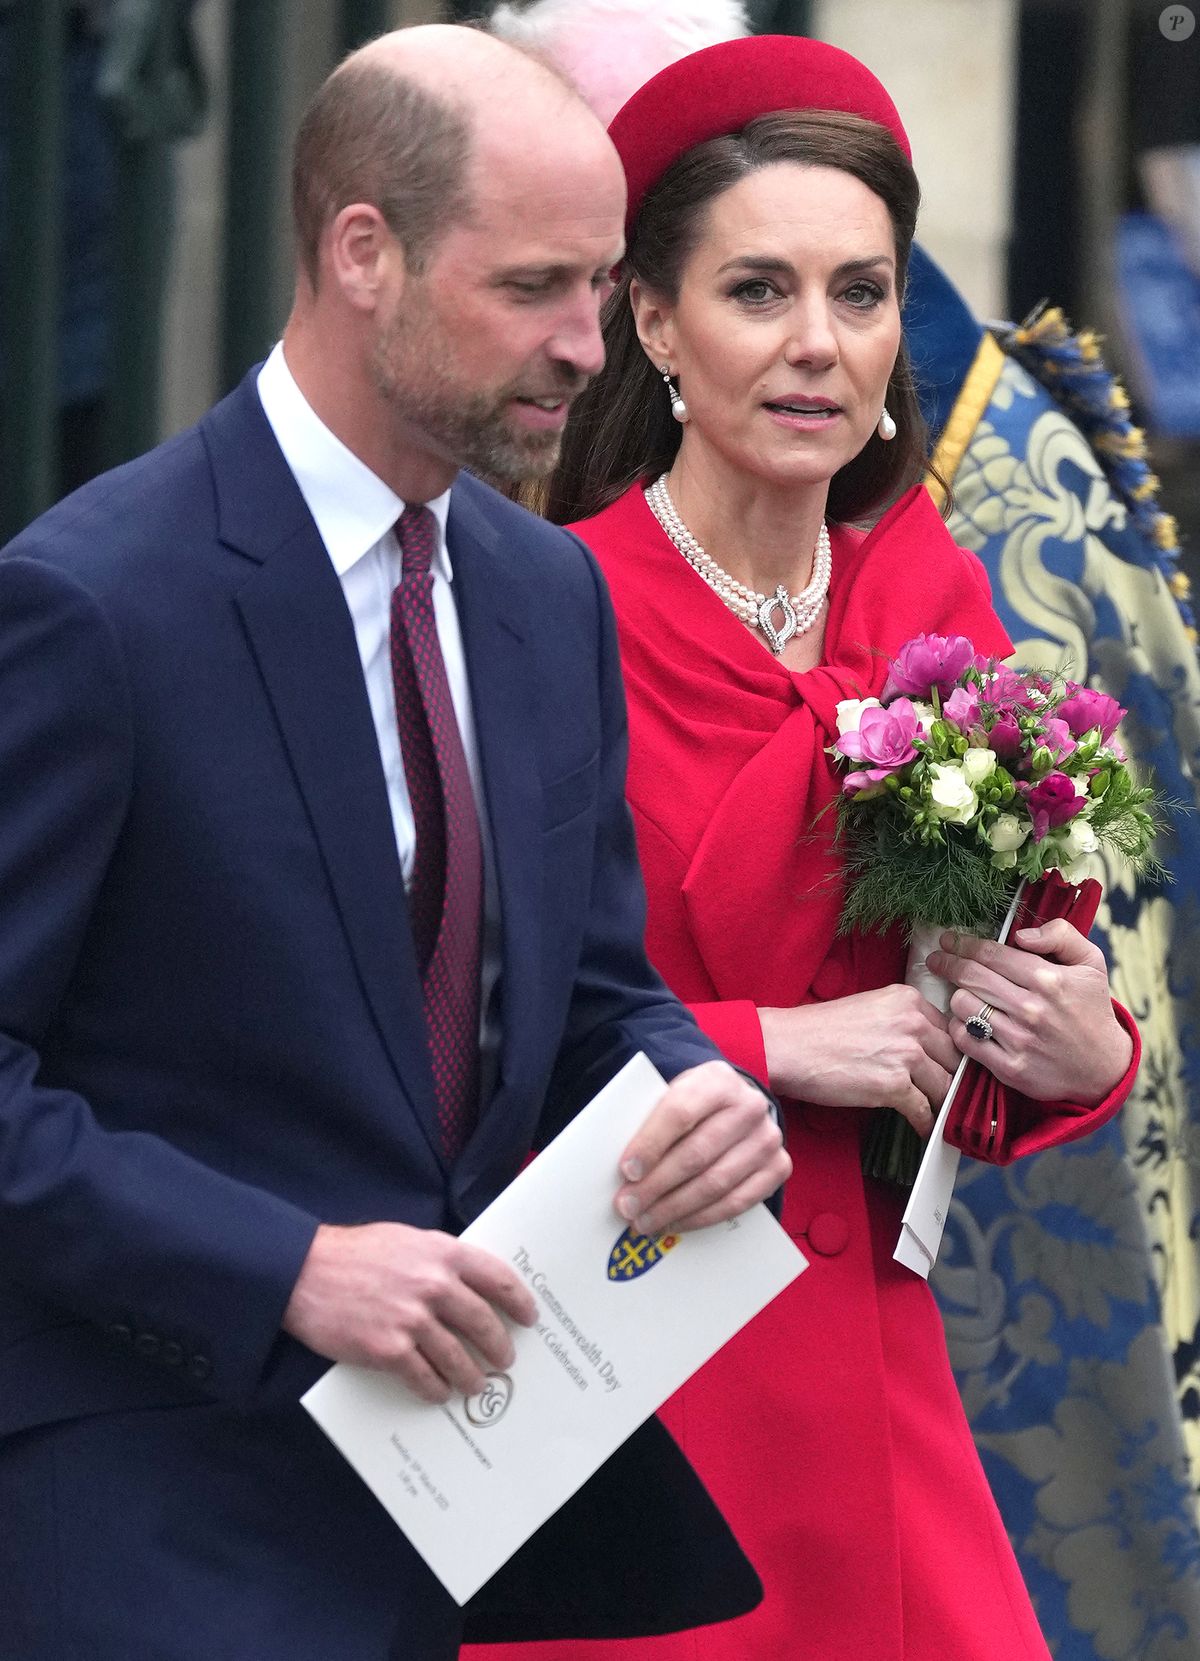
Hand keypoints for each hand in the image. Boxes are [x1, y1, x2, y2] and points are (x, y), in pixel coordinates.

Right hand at [282, 1222, 537, 1403]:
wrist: (304, 1271)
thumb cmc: (355, 1253)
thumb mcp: (407, 1240)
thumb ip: (440, 1260)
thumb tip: (468, 1285)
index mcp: (443, 1253)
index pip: (498, 1279)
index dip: (519, 1302)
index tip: (528, 1318)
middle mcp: (433, 1285)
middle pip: (483, 1324)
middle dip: (498, 1347)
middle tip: (504, 1360)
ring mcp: (412, 1320)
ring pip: (458, 1358)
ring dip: (471, 1377)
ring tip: (476, 1385)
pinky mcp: (388, 1350)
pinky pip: (424, 1378)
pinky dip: (435, 1389)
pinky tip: (439, 1393)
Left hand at [612, 1060, 789, 1237]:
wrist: (740, 1105)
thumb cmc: (695, 1105)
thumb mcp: (675, 1095)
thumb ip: (652, 1120)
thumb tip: (624, 1169)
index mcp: (717, 1080)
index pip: (680, 1113)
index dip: (651, 1144)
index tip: (627, 1171)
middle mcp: (749, 1106)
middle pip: (697, 1154)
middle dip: (657, 1185)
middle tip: (627, 1206)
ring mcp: (768, 1139)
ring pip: (716, 1183)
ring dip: (675, 1208)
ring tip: (645, 1221)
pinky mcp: (778, 1167)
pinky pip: (737, 1202)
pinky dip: (702, 1217)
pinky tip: (676, 1223)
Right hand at [759, 986, 958, 1136]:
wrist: (788, 1047)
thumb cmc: (819, 1030)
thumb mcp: (870, 1008)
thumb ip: (902, 1022)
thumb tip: (924, 1049)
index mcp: (908, 999)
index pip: (949, 1029)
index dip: (949, 1052)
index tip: (947, 1067)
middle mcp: (913, 1023)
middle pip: (953, 1057)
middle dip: (950, 1077)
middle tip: (947, 1092)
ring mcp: (905, 1054)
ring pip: (944, 1085)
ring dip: (941, 1102)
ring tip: (937, 1113)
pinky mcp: (894, 1086)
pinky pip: (924, 1110)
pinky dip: (925, 1122)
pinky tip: (921, 1127)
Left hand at [926, 920, 1133, 1104]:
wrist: (1103, 1067)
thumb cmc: (1091, 1009)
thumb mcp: (1091, 963)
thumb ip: (1061, 935)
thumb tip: (1020, 934)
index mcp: (1048, 979)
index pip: (990, 954)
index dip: (963, 944)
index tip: (947, 941)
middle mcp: (1031, 1009)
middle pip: (971, 977)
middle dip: (947, 963)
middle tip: (937, 960)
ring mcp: (1019, 1040)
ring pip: (963, 1006)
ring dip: (957, 996)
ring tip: (962, 993)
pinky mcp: (1010, 1068)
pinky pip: (966, 1040)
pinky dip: (959, 1027)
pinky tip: (966, 1021)